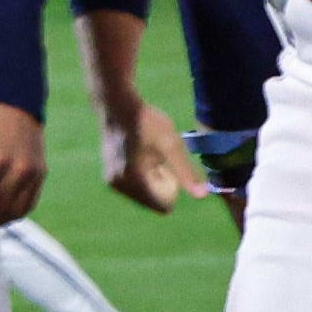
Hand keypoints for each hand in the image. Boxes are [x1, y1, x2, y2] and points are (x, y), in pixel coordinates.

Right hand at [98, 95, 210, 214]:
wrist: (117, 105)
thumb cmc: (147, 122)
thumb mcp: (171, 145)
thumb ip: (186, 173)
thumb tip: (203, 195)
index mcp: (134, 181)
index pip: (163, 206)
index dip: (171, 188)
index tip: (166, 165)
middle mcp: (118, 185)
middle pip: (153, 201)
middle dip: (160, 184)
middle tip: (156, 157)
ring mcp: (111, 181)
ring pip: (143, 195)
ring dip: (151, 180)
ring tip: (147, 154)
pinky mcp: (108, 175)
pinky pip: (133, 187)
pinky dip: (141, 176)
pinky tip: (138, 154)